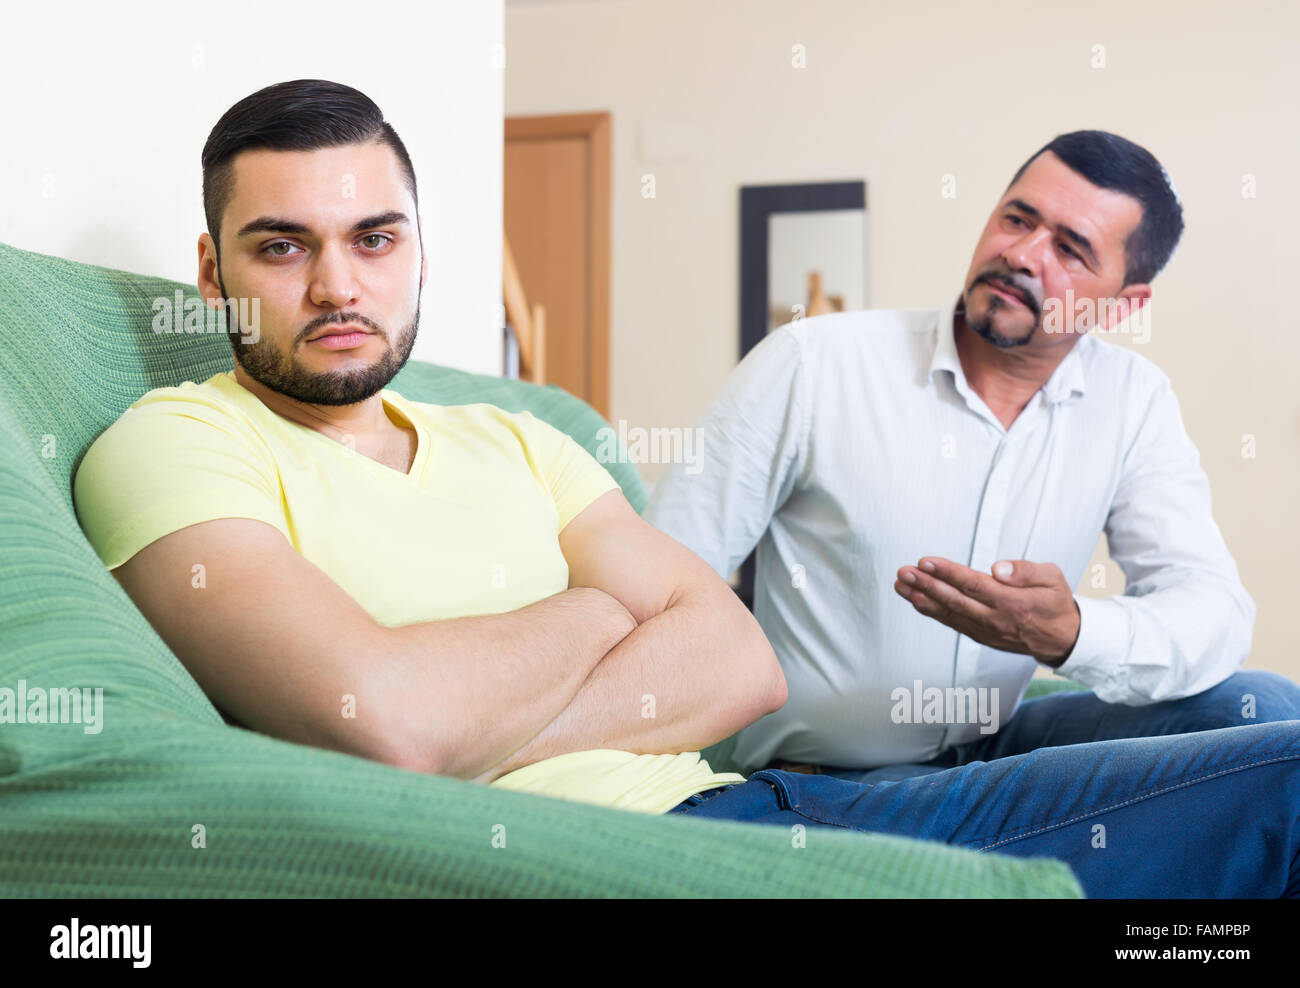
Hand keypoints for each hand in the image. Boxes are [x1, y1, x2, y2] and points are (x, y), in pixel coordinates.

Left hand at [894, 557, 1080, 665]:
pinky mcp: (980, 636)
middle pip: (954, 600)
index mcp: (1013, 602)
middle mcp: (995, 619)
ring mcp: (986, 630)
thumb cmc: (1054, 601)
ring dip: (921, 599)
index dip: (947, 573)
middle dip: (926, 585)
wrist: (1061, 638)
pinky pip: (952, 623)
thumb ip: (1026, 571)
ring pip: (948, 614)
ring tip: (900, 585)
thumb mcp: (1053, 578)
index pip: (973, 585)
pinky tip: (916, 600)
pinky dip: (932, 612)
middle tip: (903, 572)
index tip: (925, 561)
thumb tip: (997, 568)